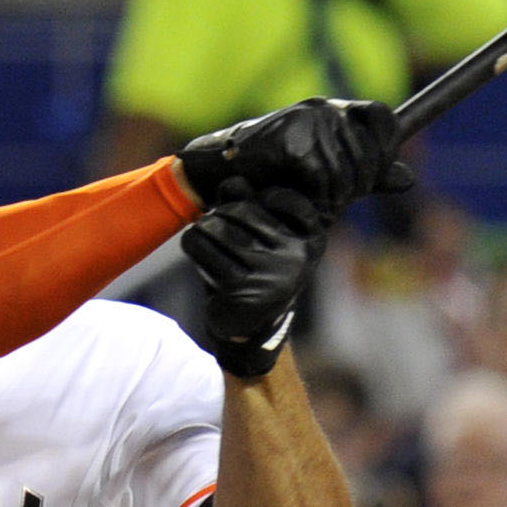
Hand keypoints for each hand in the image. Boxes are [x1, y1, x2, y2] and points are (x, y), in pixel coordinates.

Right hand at [175, 98, 410, 213]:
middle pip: (369, 155)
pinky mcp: (290, 139)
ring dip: (333, 197)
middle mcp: (326, 109)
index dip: (385, 150)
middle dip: (356, 186)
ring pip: (347, 171)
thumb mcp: (329, 173)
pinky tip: (299, 197)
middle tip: (332, 198)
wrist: (223, 172)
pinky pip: (323, 178)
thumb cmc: (276, 174)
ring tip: (313, 201)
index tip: (368, 176)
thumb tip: (409, 179)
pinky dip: (314, 197)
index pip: (384, 118)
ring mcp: (308, 121)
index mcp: (337, 110)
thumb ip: (367, 175)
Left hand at [177, 184, 327, 382]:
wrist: (249, 325)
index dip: (261, 196)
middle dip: (223, 213)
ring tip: (205, 236)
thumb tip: (232, 181)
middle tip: (218, 225)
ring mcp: (271, 276)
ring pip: (219, 228)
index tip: (252, 209)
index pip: (284, 198)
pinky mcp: (242, 290)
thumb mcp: (260, 234)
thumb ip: (249, 203)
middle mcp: (298, 258)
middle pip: (243, 211)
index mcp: (312, 240)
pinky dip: (194, 245)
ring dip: (204, 228)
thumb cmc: (256, 268)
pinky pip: (203, 250)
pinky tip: (196, 248)